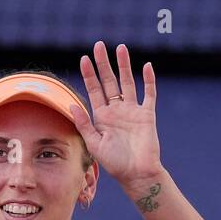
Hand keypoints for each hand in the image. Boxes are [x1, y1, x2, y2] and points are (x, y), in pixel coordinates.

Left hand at [70, 41, 162, 185]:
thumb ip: (84, 125)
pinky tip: (146, 66)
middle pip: (109, 81)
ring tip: (120, 48)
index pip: (94, 90)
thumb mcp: (94, 144)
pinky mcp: (147, 115)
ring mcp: (132, 111)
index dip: (89, 75)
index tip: (84, 59)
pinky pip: (149, 94)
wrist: (137, 174)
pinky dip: (149, 80)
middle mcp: (117, 110)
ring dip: (124, 66)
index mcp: (102, 117)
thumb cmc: (115, 163)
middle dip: (104, 64)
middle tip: (99, 45)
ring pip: (128, 82)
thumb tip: (70, 105)